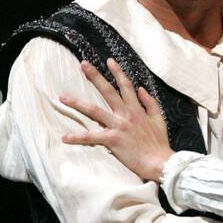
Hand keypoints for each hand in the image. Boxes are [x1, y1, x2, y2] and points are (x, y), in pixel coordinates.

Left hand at [59, 57, 173, 182]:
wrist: (160, 162)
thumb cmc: (159, 144)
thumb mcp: (159, 120)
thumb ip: (150, 103)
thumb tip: (141, 89)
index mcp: (136, 109)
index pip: (126, 86)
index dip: (118, 72)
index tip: (109, 61)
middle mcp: (126, 114)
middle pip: (108, 91)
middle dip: (95, 76)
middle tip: (83, 64)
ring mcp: (118, 126)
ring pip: (94, 110)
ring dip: (77, 103)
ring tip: (63, 97)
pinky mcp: (113, 140)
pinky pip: (92, 137)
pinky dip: (78, 137)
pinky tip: (65, 138)